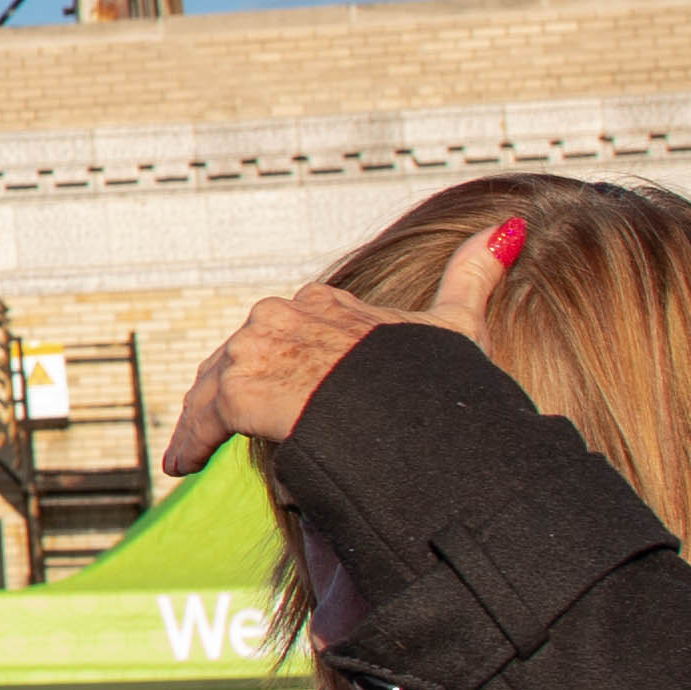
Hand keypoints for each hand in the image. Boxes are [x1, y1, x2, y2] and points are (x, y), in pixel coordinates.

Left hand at [160, 236, 501, 478]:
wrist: (419, 416)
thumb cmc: (441, 380)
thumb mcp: (460, 325)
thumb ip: (474, 276)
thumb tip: (506, 228)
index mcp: (326, 302)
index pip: (283, 332)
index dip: (271, 364)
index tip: (266, 390)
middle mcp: (286, 314)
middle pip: (243, 357)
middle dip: (227, 393)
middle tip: (213, 429)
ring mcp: (258, 348)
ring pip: (219, 386)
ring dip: (205, 419)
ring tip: (195, 449)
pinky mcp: (239, 387)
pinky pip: (206, 418)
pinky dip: (193, 441)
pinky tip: (183, 462)